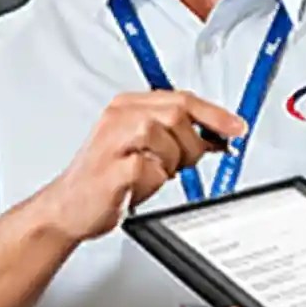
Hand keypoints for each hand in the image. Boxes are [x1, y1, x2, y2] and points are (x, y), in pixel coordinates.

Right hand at [34, 91, 246, 242]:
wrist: (68, 208)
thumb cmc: (106, 178)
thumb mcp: (146, 148)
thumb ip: (177, 134)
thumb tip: (217, 134)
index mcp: (128, 105)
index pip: (183, 99)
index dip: (214, 114)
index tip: (237, 128)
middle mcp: (119, 115)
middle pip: (179, 115)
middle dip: (192, 144)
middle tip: (184, 163)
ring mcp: (113, 139)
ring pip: (169, 140)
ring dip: (170, 164)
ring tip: (152, 174)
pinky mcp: (112, 167)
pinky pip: (153, 169)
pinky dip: (154, 181)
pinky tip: (139, 185)